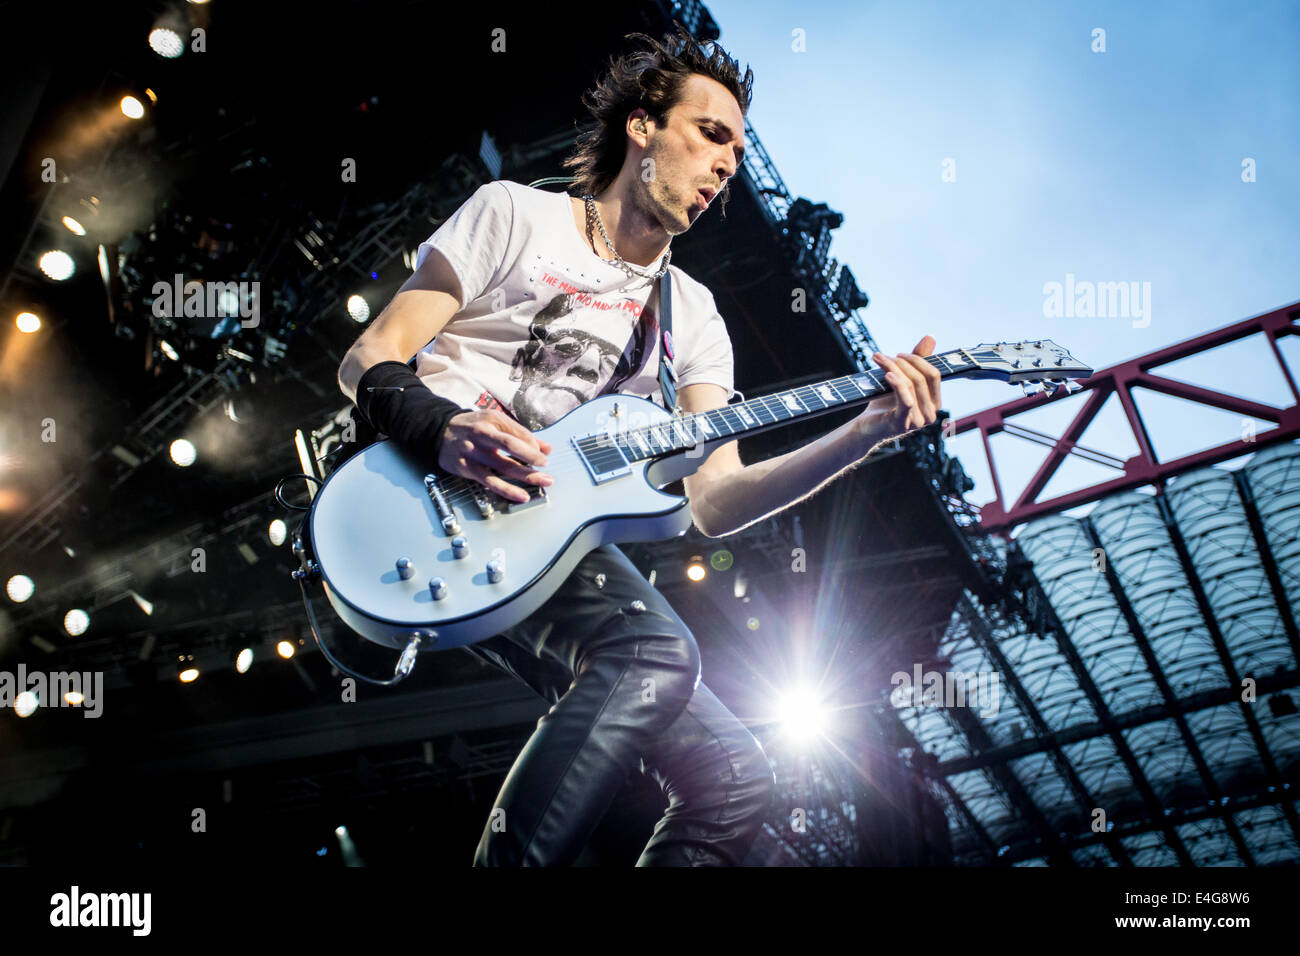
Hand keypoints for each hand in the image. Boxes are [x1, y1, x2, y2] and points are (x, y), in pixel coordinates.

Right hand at [437, 409, 552, 502]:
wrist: (439, 431)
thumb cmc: (472, 427)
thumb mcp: (495, 422)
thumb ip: (521, 434)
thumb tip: (546, 448)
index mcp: (493, 420)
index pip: (520, 433)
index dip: (534, 446)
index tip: (543, 456)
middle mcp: (482, 434)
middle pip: (512, 446)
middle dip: (533, 457)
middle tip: (546, 467)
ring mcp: (474, 451)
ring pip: (503, 466)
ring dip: (526, 476)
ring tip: (543, 481)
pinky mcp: (467, 467)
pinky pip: (490, 481)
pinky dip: (507, 489)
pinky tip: (520, 495)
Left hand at [854, 335, 942, 445]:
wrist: (867, 425)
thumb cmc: (885, 402)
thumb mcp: (903, 378)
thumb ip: (918, 360)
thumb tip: (930, 337)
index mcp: (935, 403)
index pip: (934, 375)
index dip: (918, 360)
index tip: (899, 354)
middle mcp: (931, 414)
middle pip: (921, 378)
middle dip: (902, 363)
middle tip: (884, 356)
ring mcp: (918, 421)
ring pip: (911, 385)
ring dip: (893, 368)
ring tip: (879, 360)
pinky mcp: (903, 424)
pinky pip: (906, 400)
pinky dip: (897, 384)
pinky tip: (887, 375)